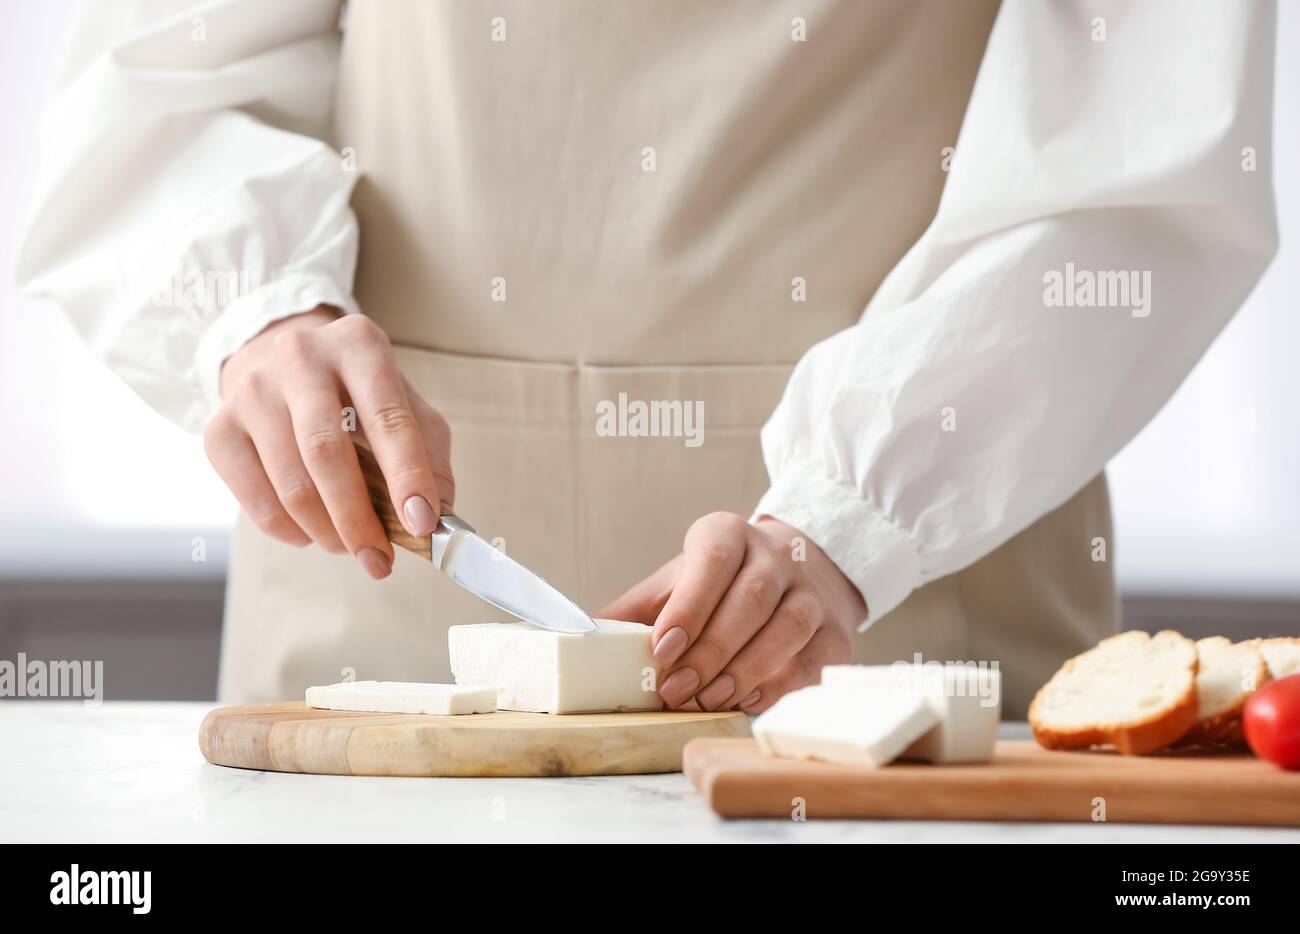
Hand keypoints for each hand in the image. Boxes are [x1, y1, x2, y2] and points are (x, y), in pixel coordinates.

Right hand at [204, 306, 453, 578]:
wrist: (282, 364)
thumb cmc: (356, 393)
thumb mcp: (406, 405)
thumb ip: (430, 457)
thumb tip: (436, 517)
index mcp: (358, 345)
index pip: (388, 417)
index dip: (407, 475)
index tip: (421, 523)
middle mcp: (300, 357)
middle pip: (326, 452)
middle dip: (358, 518)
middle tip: (379, 560)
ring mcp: (252, 391)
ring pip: (290, 483)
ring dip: (326, 531)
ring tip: (351, 547)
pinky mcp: (219, 428)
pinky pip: (254, 500)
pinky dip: (289, 531)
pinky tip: (312, 533)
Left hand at [600, 512, 865, 713]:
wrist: (794, 578)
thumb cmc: (720, 587)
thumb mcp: (675, 584)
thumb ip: (633, 612)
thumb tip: (576, 640)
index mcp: (728, 535)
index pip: (712, 561)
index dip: (688, 605)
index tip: (661, 648)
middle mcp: (776, 557)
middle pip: (751, 599)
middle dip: (711, 649)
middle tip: (677, 688)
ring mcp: (811, 593)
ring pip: (787, 628)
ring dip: (745, 669)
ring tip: (709, 699)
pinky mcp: (835, 632)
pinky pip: (811, 660)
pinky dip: (779, 685)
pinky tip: (746, 701)